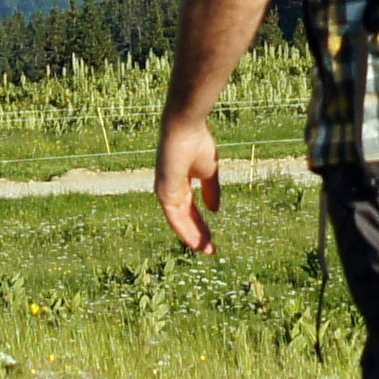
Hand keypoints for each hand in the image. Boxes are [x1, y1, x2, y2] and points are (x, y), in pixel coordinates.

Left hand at [154, 116, 221, 254]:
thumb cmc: (197, 143)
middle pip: (185, 218)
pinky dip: (185, 231)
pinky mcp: (164, 192)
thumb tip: (215, 210)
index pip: (191, 209)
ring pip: (179, 221)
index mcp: (180, 184)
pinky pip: (174, 218)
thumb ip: (211, 191)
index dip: (202, 224)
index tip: (212, 239)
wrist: (186, 129)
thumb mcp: (209, 172)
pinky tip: (196, 242)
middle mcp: (170, 190)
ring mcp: (165, 192)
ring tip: (206, 250)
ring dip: (193, 236)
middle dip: (198, 234)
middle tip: (209, 250)